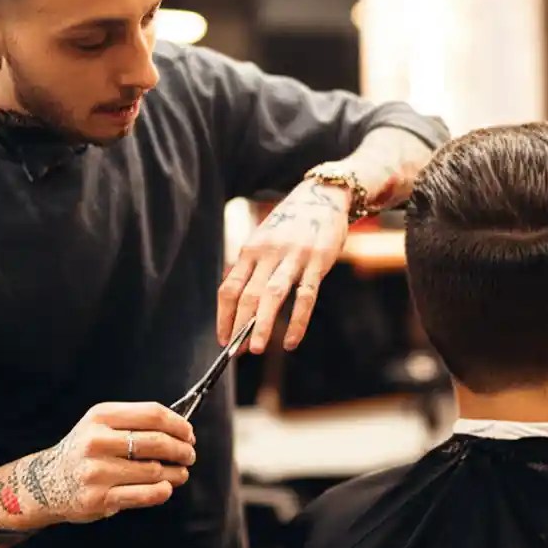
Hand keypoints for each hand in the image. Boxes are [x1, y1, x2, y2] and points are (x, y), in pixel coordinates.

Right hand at [30, 402, 195, 525]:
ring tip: (180, 473)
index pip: (152, 414)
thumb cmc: (83, 451)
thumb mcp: (100, 425)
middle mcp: (97, 441)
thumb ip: (134, 422)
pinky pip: (143, 494)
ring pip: (153, 470)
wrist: (46, 483)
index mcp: (101, 417)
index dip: (178, 424)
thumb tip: (179, 427)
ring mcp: (97, 471)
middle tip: (189, 454)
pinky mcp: (99, 498)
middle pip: (157, 441)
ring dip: (176, 472)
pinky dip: (161, 491)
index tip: (188, 433)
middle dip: (181, 449)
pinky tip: (166, 488)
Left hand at [217, 178, 349, 353]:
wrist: (323, 195)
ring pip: (272, 295)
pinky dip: (297, 321)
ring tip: (256, 349)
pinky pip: (305, 296)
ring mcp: (293, 257)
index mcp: (251, 250)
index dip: (224, 316)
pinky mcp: (317, 261)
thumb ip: (254, 267)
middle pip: (248, 294)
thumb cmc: (291, 224)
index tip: (223, 338)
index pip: (230, 288)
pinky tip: (291, 340)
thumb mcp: (265, 239)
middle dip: (240, 325)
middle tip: (236, 353)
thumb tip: (240, 304)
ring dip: (262, 324)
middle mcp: (268, 253)